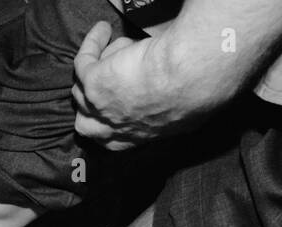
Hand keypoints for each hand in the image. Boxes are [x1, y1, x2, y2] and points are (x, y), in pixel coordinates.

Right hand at [72, 21, 203, 150]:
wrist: (189, 75)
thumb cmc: (198, 90)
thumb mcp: (188, 106)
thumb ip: (173, 105)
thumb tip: (172, 91)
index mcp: (142, 136)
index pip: (115, 140)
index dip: (113, 122)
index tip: (121, 101)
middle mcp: (117, 129)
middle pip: (88, 124)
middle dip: (90, 106)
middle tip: (101, 81)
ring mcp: (101, 107)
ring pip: (82, 91)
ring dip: (97, 68)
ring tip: (110, 46)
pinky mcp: (94, 83)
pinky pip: (82, 63)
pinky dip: (92, 44)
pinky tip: (103, 31)